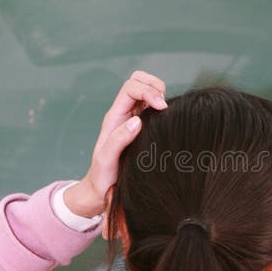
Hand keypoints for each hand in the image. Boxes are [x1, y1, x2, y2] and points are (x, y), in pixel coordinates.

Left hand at [63, 71, 167, 218]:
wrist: (102, 190)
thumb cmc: (103, 176)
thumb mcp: (107, 159)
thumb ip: (119, 139)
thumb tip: (137, 120)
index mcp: (115, 116)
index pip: (131, 88)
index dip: (149, 91)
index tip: (162, 107)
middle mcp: (125, 113)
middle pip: (138, 81)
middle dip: (154, 85)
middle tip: (164, 106)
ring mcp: (134, 119)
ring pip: (147, 90)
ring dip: (159, 93)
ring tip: (167, 111)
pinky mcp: (144, 128)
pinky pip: (153, 107)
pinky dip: (163, 106)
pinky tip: (168, 120)